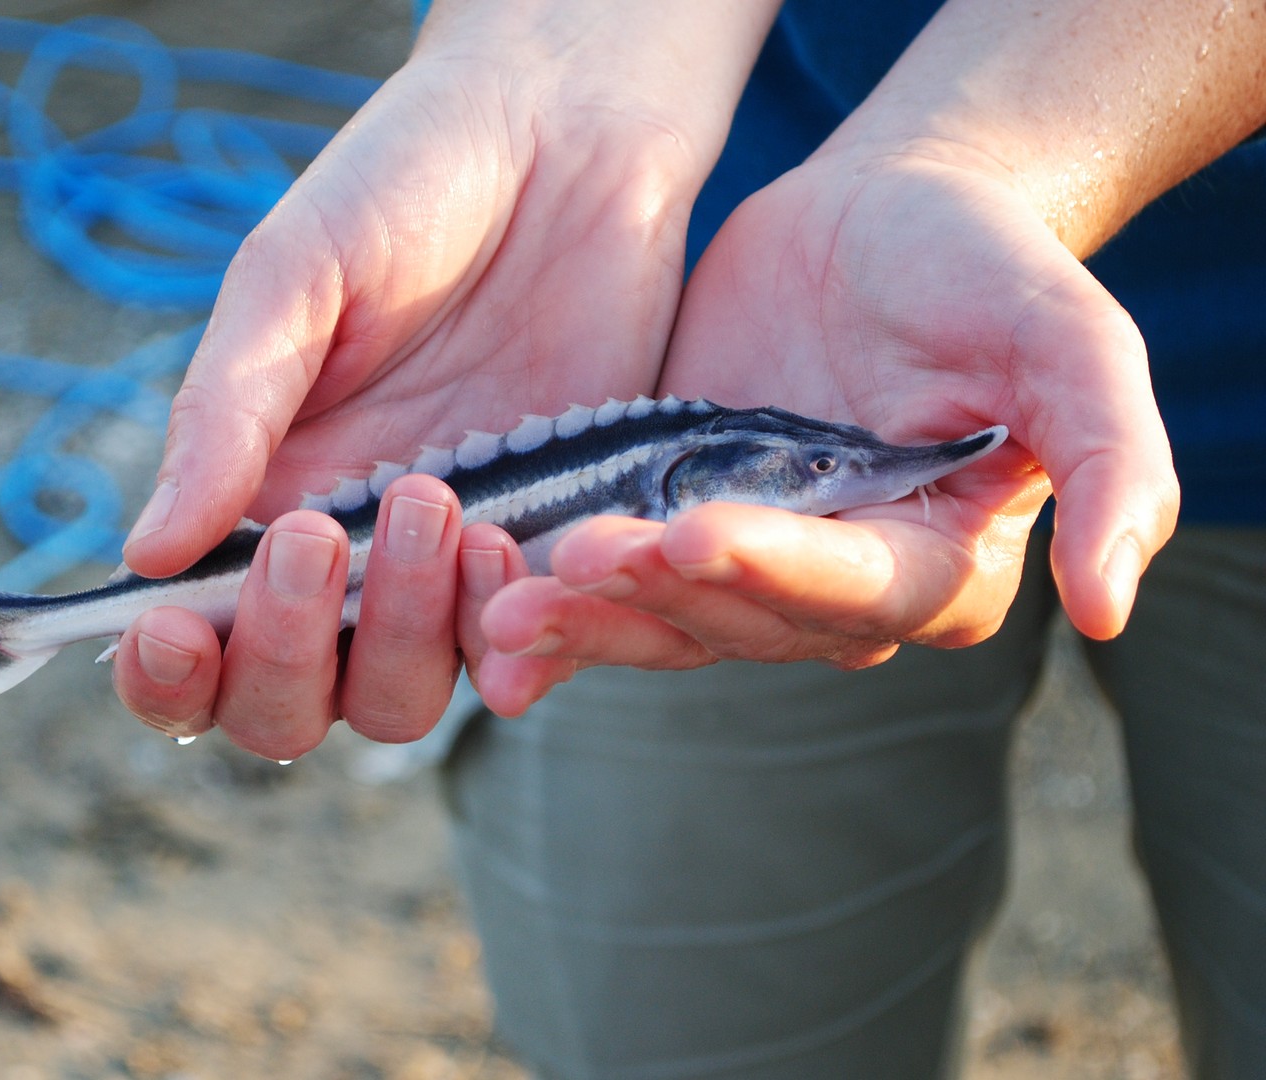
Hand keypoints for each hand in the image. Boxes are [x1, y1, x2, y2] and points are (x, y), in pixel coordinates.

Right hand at [109, 0, 779, 758]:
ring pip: (399, 700)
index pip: (187, 641)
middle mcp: (340, 557)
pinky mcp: (549, 549)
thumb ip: (224, 415)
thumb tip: (142, 553)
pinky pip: (519, 652)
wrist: (568, 136)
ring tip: (437, 502)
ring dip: (399, 635)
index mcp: (252, 498)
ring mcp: (444, 566)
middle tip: (317, 534)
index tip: (173, 629)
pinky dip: (508, 638)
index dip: (167, 674)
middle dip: (283, 652)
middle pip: (285, 706)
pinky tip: (513, 548)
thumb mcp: (293, 280)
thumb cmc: (405, 186)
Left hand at [474, 143, 1179, 711]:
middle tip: (576, 556)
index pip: (855, 588)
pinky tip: (488, 610)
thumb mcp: (1066, 334)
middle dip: (658, 593)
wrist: (874, 218)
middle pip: (741, 621)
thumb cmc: (979, 265)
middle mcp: (836, 593)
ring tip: (511, 604)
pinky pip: (608, 588)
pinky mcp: (664, 532)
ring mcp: (743, 572)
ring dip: (589, 619)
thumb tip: (1109, 608)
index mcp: (935, 563)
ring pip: (662, 622)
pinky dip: (553, 603)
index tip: (699, 529)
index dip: (778, 569)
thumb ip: (1106, 456)